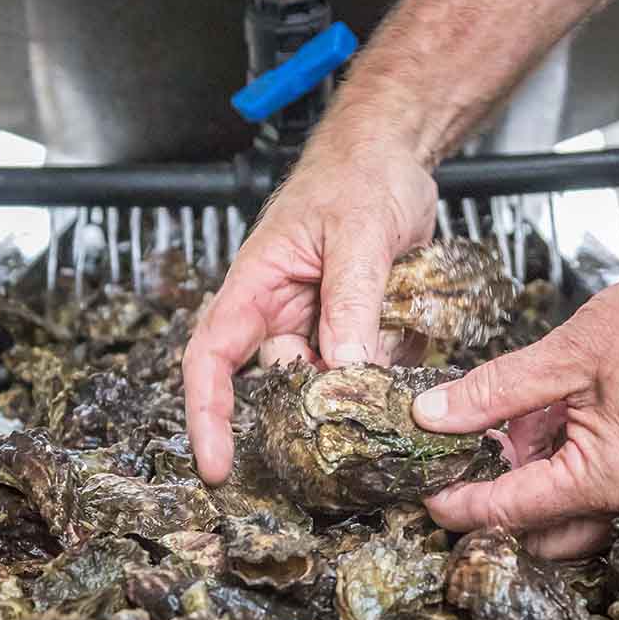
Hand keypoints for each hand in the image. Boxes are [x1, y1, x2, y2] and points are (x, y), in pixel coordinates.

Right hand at [184, 130, 436, 484]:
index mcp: (256, 283)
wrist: (395, 154)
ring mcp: (318, 318)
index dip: (207, 415)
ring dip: (364, 377)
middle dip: (316, 400)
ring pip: (331, 375)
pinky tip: (411, 331)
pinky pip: (368, 361)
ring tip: (396, 345)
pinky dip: (390, 360)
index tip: (215, 465)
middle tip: (361, 403)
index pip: (211, 357)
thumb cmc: (359, 174)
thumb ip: (351, 301)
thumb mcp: (359, 234)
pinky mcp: (354, 323)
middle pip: (280, 379)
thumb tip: (345, 369)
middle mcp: (280, 309)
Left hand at [415, 262, 618, 557]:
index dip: (458, 504)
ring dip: (528, 487)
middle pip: (538, 533)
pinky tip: (544, 429)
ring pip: (566, 520)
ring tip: (505, 433)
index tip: (425, 492)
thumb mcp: (567, 354)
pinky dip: (561, 473)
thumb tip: (435, 414)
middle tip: (458, 462)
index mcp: (608, 480)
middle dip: (493, 503)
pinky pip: (594, 498)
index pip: (511, 513)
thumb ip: (494, 390)